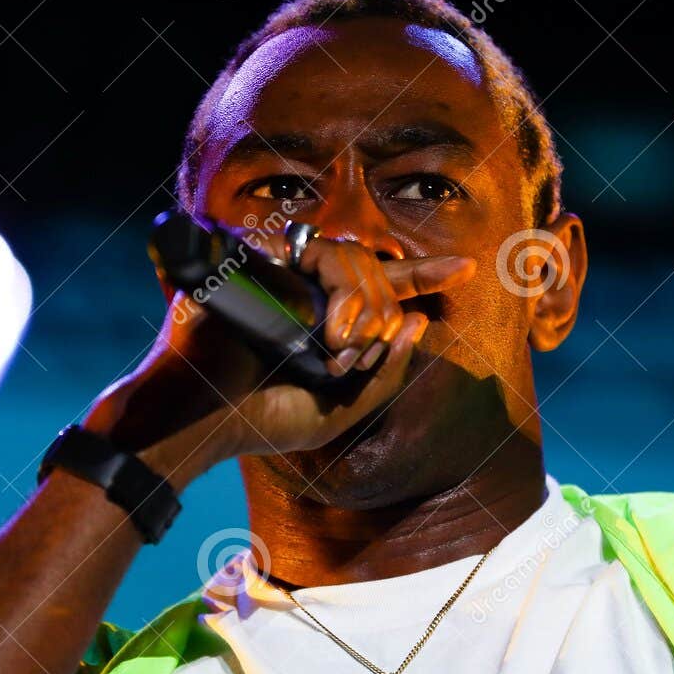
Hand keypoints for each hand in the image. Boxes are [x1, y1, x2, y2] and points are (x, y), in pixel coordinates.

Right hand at [86, 232, 475, 467]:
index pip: (379, 285)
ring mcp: (278, 265)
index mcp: (321, 316)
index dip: (423, 275)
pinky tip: (328, 332)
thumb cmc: (262, 421)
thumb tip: (420, 322)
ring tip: (336, 350)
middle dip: (385, 311)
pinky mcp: (257, 252)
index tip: (469, 271)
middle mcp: (302, 284)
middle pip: (374, 269)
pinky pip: (322, 255)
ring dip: (363, 310)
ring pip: (353, 258)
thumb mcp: (341, 410)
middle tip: (355, 354)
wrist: (204, 420)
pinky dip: (339, 293)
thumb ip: (386, 372)